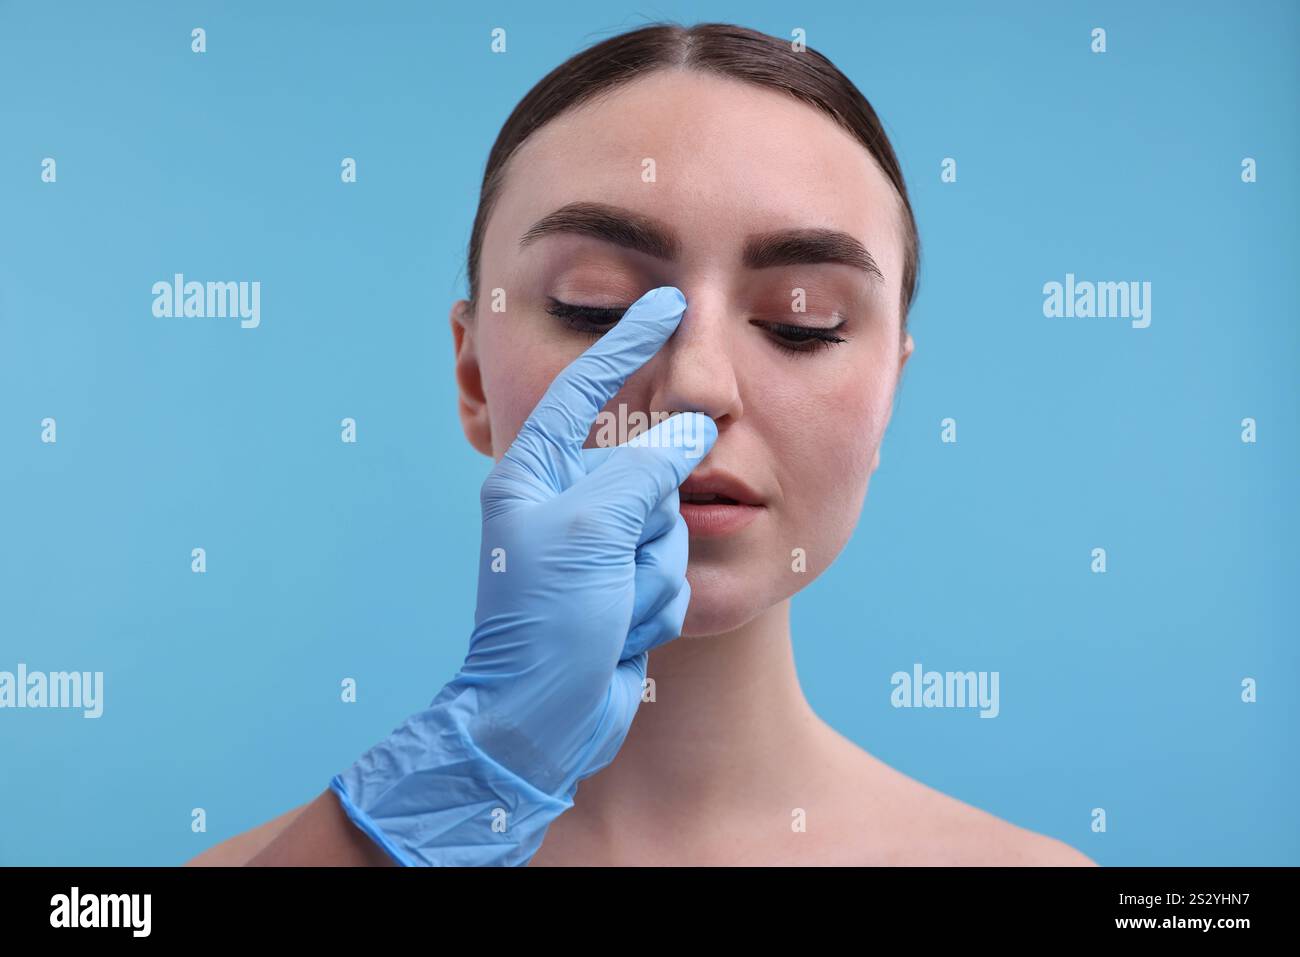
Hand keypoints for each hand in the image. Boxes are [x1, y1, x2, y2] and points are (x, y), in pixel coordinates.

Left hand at [330, 286, 716, 864]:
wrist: (540, 719)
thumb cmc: (545, 621)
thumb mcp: (592, 529)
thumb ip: (647, 466)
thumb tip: (691, 431)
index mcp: (537, 474)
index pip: (590, 387)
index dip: (629, 342)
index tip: (665, 303)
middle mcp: (567, 503)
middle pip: (649, 468)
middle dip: (649, 522)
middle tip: (615, 567)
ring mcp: (599, 548)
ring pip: (671, 523)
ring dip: (652, 573)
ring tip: (612, 607)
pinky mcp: (624, 587)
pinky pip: (671, 570)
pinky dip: (655, 603)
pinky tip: (623, 631)